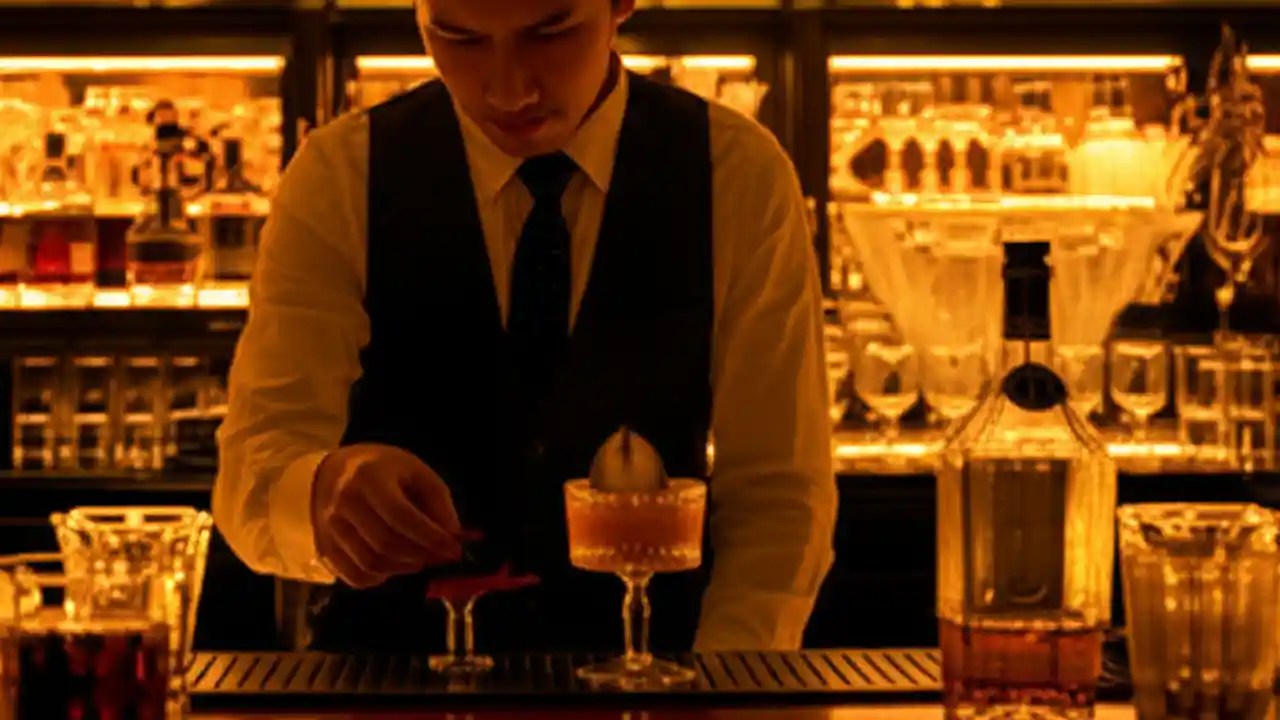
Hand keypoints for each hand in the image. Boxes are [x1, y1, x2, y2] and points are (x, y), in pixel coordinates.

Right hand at [312, 443, 463, 588]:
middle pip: (385, 543)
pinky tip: (394, 564)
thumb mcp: (416, 471)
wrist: (333, 473)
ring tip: (419, 557)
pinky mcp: (324, 548)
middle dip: (420, 555)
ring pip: (370, 564)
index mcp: (370, 476)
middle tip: (439, 556)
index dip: (430, 537)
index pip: (401, 515)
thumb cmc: (383, 471)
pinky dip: (380, 578)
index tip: (454, 550)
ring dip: (403, 568)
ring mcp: (330, 527)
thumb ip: (438, 502)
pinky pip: (354, 577)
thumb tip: (452, 535)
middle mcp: (344, 502)